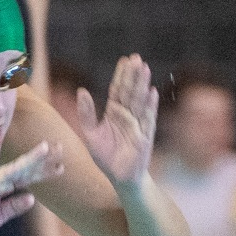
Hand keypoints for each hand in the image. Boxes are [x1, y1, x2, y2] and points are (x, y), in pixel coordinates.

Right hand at [0, 141, 62, 235]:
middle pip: (24, 168)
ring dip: (31, 159)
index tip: (61, 166)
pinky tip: (25, 163)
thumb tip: (32, 197)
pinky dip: (12, 169)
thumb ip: (14, 206)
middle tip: (61, 147)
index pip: (26, 177)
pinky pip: (0, 177)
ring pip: (14, 168)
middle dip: (43, 160)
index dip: (43, 171)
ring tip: (47, 148)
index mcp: (2, 188)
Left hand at [76, 54, 157, 185]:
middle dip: (133, 75)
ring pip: (139, 100)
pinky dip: (150, 105)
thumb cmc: (106, 157)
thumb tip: (82, 90)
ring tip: (145, 68)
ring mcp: (138, 124)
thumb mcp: (90, 134)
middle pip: (130, 91)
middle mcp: (127, 116)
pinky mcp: (145, 135)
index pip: (118, 90)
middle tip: (136, 57)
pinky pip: (148, 118)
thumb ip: (86, 113)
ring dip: (142, 84)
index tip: (124, 60)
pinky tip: (153, 92)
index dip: (121, 75)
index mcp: (114, 113)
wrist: (120, 177)